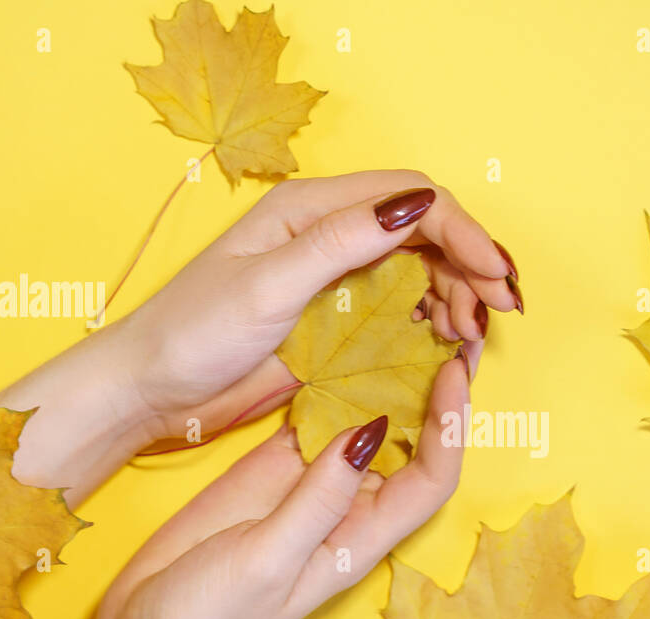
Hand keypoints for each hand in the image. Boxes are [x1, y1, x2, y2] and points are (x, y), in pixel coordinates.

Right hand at [92, 345, 477, 618]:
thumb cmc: (209, 615)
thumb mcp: (267, 558)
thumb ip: (318, 498)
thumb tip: (370, 431)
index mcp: (360, 541)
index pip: (430, 480)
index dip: (450, 429)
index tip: (451, 373)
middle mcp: (347, 510)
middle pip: (411, 447)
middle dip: (434, 396)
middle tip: (449, 331)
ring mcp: (310, 485)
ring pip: (365, 426)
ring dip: (387, 383)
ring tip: (407, 326)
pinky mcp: (271, 468)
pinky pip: (314, 420)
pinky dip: (331, 386)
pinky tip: (343, 345)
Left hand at [118, 169, 519, 446]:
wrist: (149, 389)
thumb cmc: (191, 334)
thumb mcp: (266, 286)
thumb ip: (342, 244)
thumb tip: (417, 206)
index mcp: (310, 209)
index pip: (410, 199)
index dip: (464, 232)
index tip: (496, 278)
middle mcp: (327, 233)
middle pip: (424, 230)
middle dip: (470, 264)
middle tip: (500, 311)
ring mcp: (332, 276)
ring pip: (417, 267)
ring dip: (455, 294)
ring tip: (473, 334)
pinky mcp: (332, 317)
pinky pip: (398, 305)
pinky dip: (431, 319)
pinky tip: (445, 342)